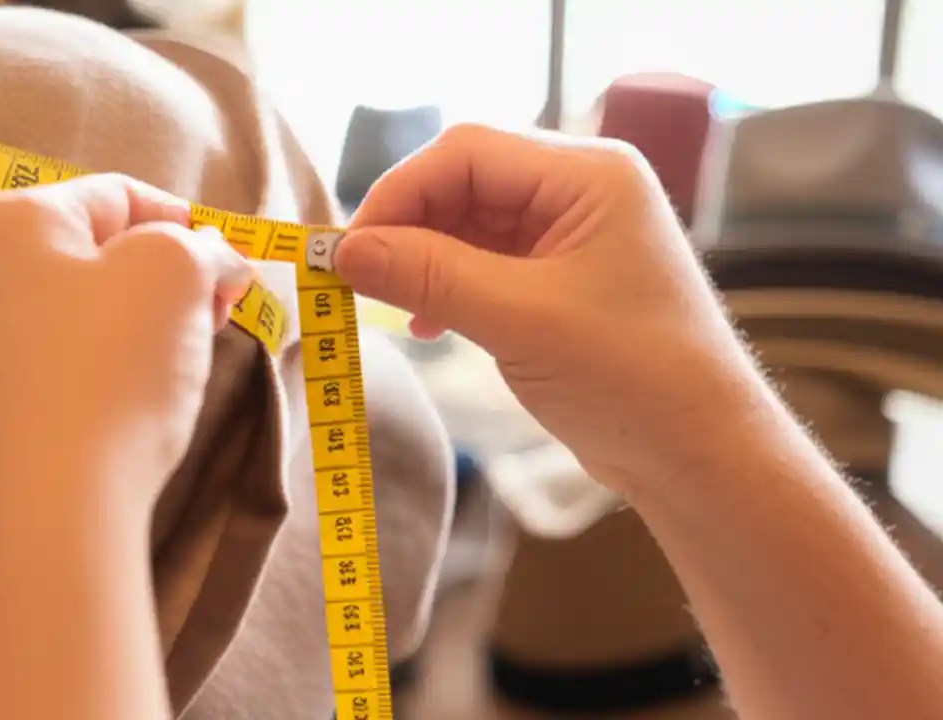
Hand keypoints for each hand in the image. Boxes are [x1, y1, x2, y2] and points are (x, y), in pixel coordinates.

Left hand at [0, 174, 251, 536]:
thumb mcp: (175, 275)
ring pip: (44, 312)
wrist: (39, 521)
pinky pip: (19, 370)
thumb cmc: (109, 375)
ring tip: (162, 367)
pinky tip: (102, 408)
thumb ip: (198, 245)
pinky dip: (66, 373)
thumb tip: (208, 255)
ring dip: (108, 325)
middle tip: (206, 319)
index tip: (227, 270)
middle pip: (72, 253)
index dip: (184, 224)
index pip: (112, 196)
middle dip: (147, 279)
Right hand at [336, 124, 769, 494]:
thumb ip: (427, 276)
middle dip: (408, 228)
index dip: (399, 193)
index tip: (349, 248)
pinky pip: (485, 263)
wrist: (700, 455)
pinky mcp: (561, 280)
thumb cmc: (631, 378)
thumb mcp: (519, 320)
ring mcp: (572, 236)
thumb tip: (343, 251)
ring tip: (392, 307)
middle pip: (465, 183)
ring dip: (423, 261)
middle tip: (357, 278)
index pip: (467, 152)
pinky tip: (428, 323)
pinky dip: (448, 287)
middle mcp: (582, 191)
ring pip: (469, 225)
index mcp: (589, 174)